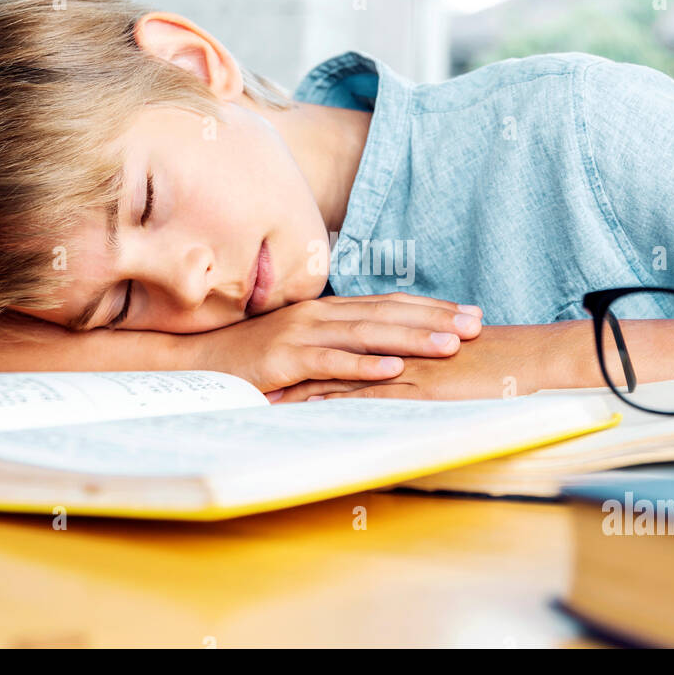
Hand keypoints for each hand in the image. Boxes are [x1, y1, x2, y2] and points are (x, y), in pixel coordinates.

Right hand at [189, 292, 482, 392]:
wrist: (195, 362)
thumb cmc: (251, 360)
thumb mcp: (301, 348)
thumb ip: (337, 345)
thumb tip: (381, 354)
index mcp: (327, 311)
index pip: (388, 304)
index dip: (431, 307)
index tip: (470, 313)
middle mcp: (318, 315)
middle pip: (387, 313)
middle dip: (436, 318)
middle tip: (477, 325)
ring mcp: (300, 334)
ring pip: (366, 334)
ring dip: (411, 339)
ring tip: (450, 346)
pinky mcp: (283, 359)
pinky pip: (330, 362)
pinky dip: (363, 367)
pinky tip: (393, 370)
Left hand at [275, 323, 597, 401]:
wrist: (535, 360)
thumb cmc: (505, 361)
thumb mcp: (459, 356)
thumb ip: (432, 356)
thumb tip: (416, 365)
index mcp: (406, 336)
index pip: (349, 339)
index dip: (314, 348)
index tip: (280, 360)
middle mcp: (398, 347)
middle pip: (332, 353)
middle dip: (292, 363)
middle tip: (254, 373)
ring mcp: (404, 366)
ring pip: (340, 374)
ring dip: (301, 386)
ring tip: (264, 397)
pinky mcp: (415, 389)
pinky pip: (366, 396)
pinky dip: (333, 402)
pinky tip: (307, 409)